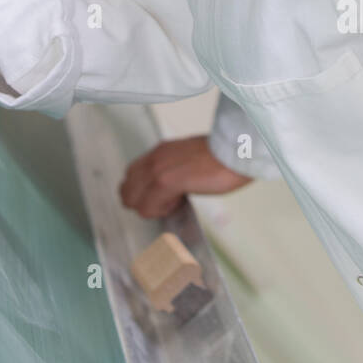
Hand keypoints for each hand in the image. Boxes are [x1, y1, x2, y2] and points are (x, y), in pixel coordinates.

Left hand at [119, 135, 252, 218]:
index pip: (132, 175)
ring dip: (150, 208)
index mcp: (160, 151)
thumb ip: (177, 170)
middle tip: (165, 205)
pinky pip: (146, 207)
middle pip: (126, 188)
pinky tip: (178, 203)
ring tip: (173, 204)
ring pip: (132, 199)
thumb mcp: (191, 159)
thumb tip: (174, 190)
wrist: (236, 150)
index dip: (143, 192)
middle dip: (141, 203)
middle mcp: (154, 157)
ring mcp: (157, 169)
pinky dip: (159, 212)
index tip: (163, 197)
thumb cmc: (223, 157)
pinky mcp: (165, 181)